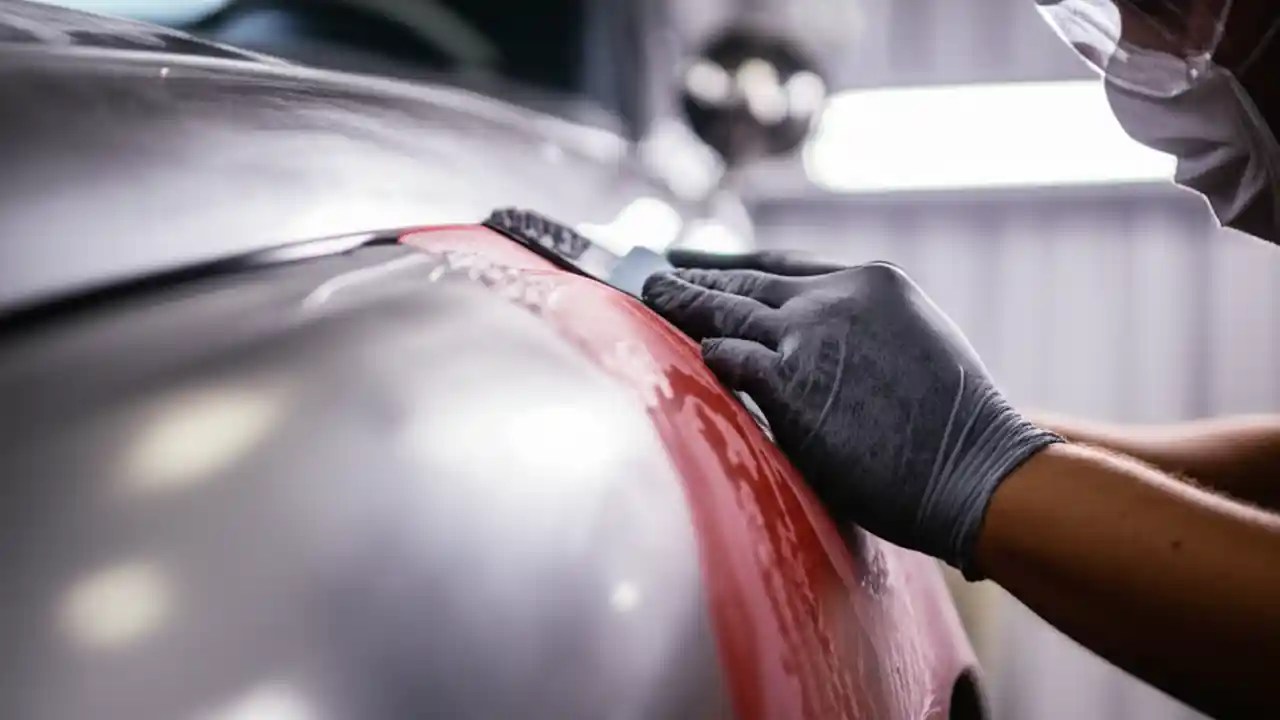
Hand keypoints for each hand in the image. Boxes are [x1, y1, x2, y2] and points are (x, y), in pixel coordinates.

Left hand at [643, 254, 1058, 572]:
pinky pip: (727, 358)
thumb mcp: (914, 346)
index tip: (697, 260)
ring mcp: (811, 336)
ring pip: (726, 310)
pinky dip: (703, 356)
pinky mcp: (790, 381)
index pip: (781, 266)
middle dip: (693, 279)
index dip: (732, 264)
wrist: (977, 472)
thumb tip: (806, 340)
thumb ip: (860, 331)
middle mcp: (838, 297)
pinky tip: (682, 354)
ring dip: (679, 304)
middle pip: (745, 282)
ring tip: (644, 297)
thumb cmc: (955, 429)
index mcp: (872, 282)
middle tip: (650, 274)